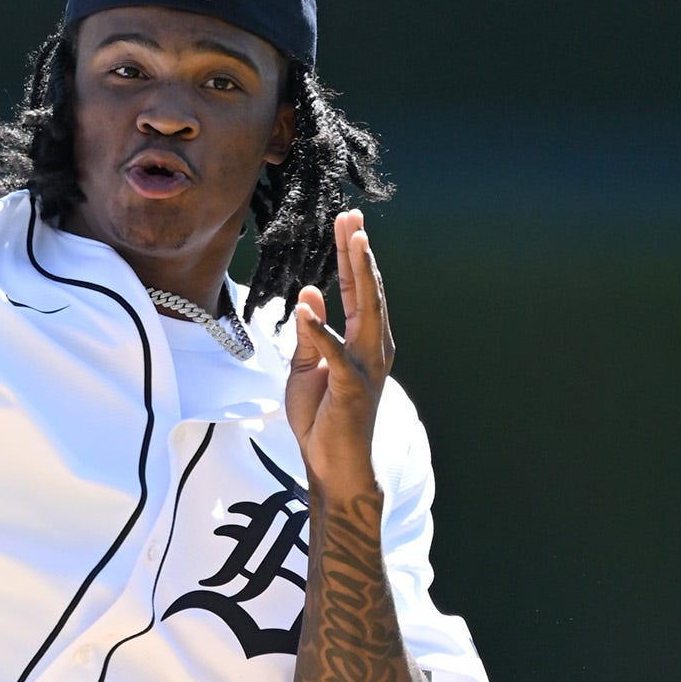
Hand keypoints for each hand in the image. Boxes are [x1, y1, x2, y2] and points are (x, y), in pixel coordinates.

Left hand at [284, 208, 392, 512]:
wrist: (334, 464)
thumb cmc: (322, 418)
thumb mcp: (308, 367)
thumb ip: (311, 332)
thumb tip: (309, 293)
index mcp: (363, 341)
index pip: (357, 291)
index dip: (351, 256)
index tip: (348, 222)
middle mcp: (373, 348)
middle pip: (367, 291)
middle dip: (359, 252)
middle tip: (353, 216)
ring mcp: (366, 367)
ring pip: (364, 311)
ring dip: (357, 274)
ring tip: (351, 240)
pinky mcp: (351, 388)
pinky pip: (333, 353)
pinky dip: (319, 330)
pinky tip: (307, 305)